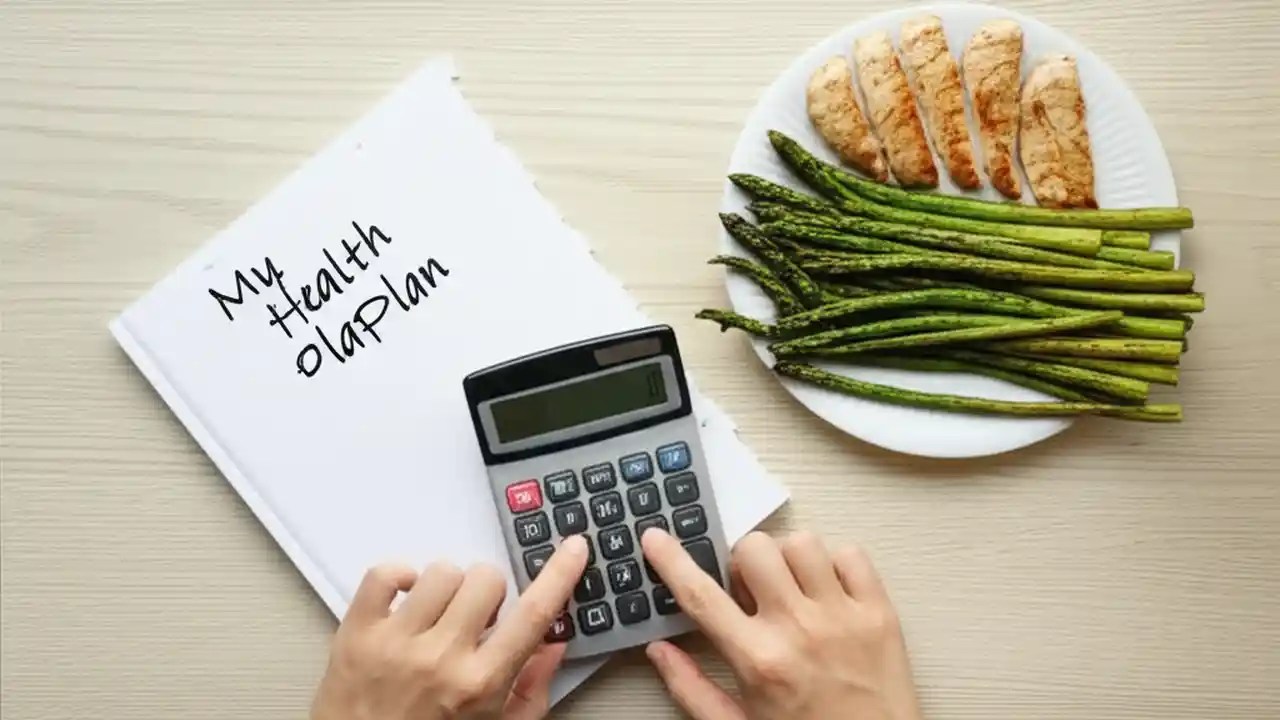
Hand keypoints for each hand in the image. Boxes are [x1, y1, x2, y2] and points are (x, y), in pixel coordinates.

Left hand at [310, 535, 588, 719]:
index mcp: (481, 683)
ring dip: (446, 587)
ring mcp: (395, 642)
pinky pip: (384, 574)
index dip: (560, 575)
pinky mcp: (357, 632)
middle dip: (490, 593)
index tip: (574, 548)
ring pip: (440, 571)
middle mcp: (441, 658)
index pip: (534, 614)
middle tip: (478, 618)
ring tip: (438, 615)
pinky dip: (399, 577)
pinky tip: (407, 599)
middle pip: (486, 579)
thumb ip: (530, 689)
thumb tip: (554, 643)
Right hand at [641, 530, 921, 719]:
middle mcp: (799, 629)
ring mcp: (843, 616)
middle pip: (753, 550)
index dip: (671, 560)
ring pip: (802, 543)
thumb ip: (692, 688)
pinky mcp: (879, 612)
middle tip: (748, 587)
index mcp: (759, 660)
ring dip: (788, 558)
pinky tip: (827, 589)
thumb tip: (659, 652)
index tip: (656, 538)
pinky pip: (851, 554)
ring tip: (791, 587)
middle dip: (742, 562)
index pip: (701, 594)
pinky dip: (836, 563)